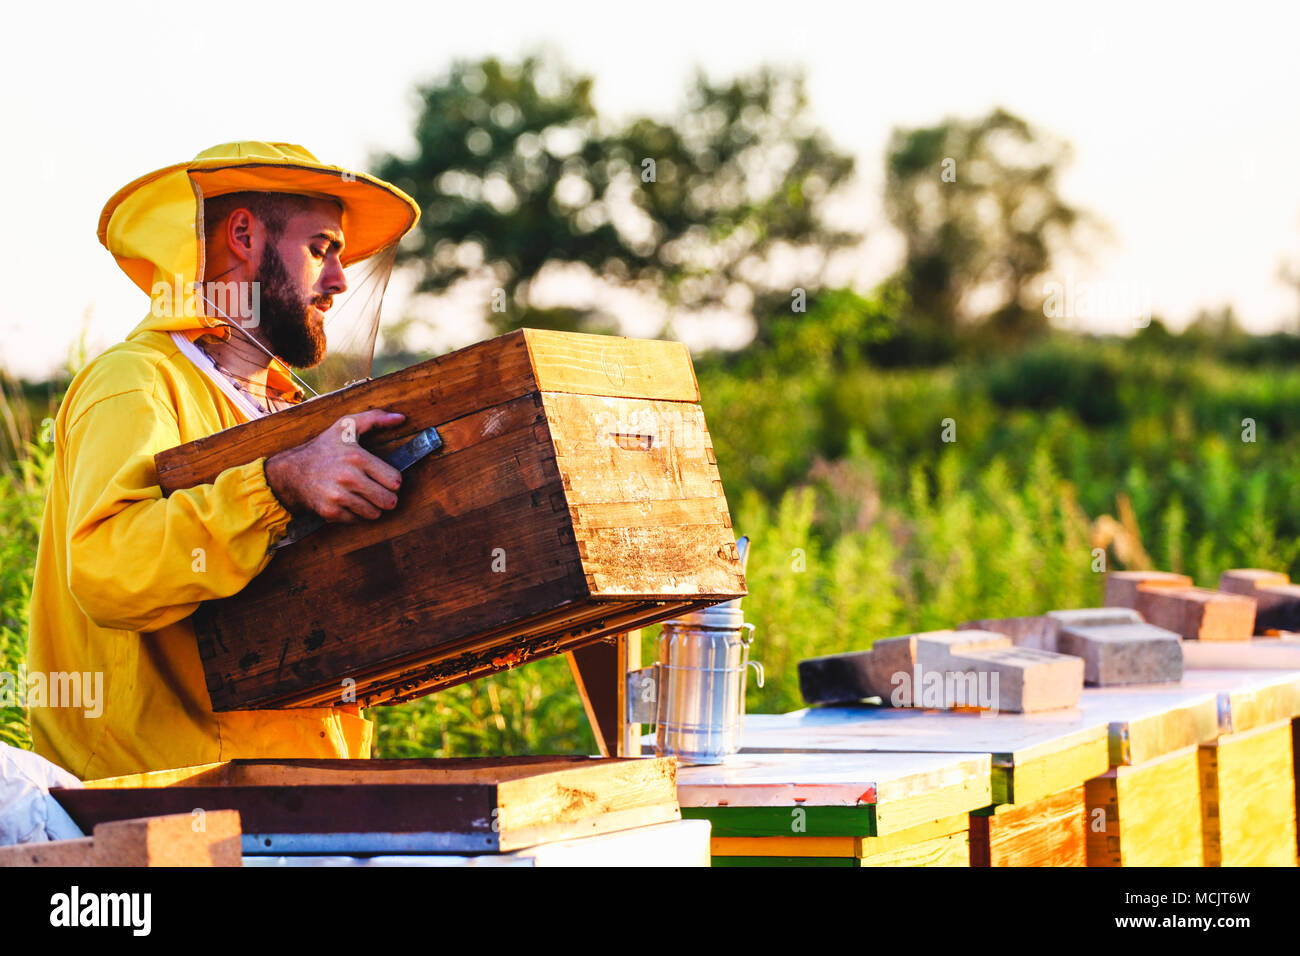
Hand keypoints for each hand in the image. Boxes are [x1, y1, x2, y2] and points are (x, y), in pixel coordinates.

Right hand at [264, 410, 405, 522]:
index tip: (383, 478)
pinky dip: (354, 514)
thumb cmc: (323, 448)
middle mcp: (348, 478)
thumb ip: (375, 419)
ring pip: (374, 514)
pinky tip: (346, 502)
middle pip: (389, 501)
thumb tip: (401, 418)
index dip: (392, 481)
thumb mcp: (346, 426)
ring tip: (360, 495)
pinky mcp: (330, 512)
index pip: (395, 481)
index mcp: (357, 458)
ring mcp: (338, 496)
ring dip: (371, 507)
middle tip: (376, 490)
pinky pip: (357, 521)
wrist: (290, 472)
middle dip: (385, 497)